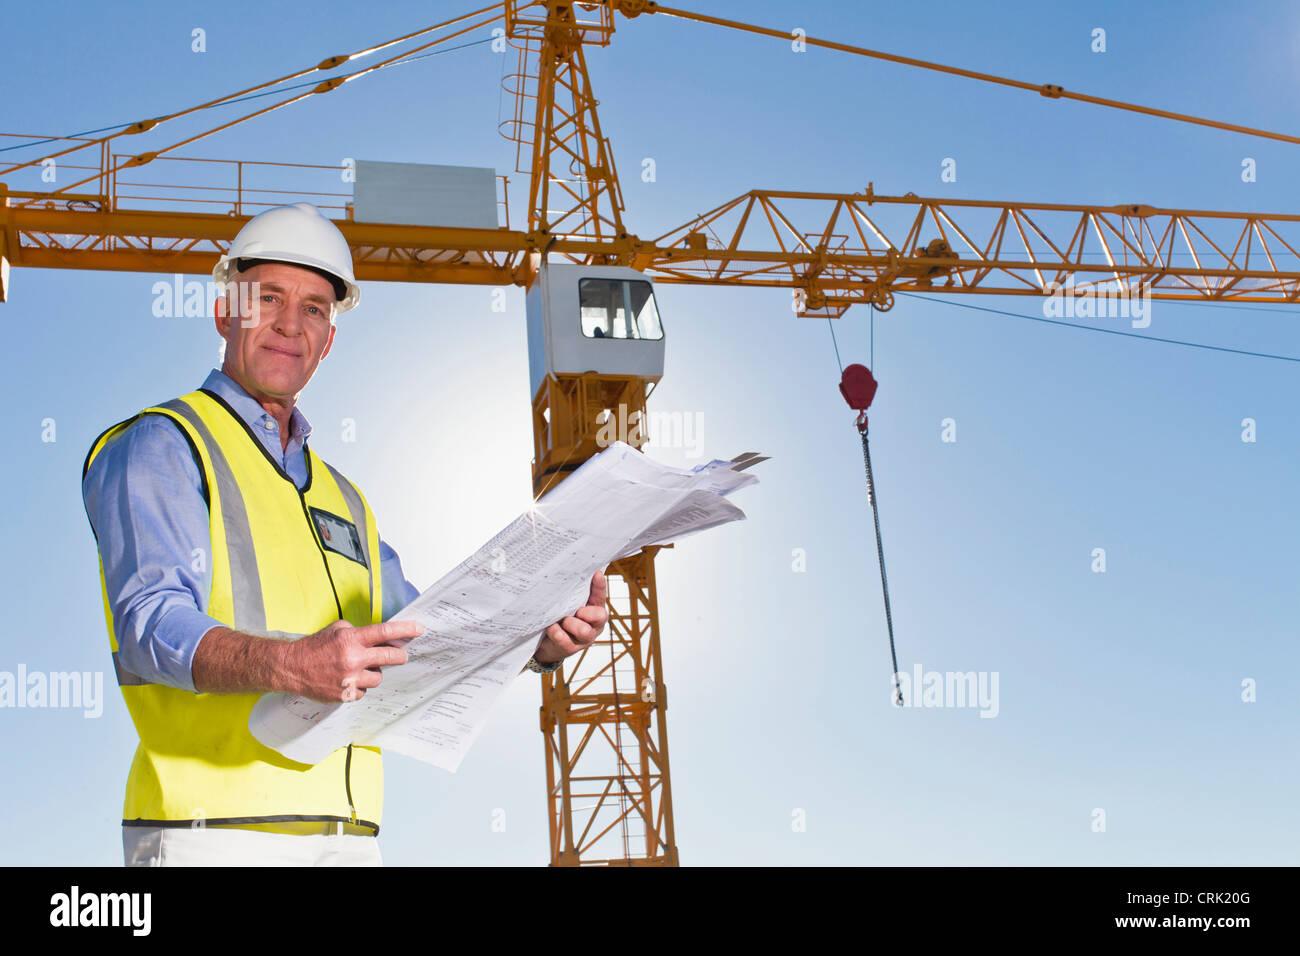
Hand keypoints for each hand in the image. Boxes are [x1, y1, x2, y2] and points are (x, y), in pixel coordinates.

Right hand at [279, 619, 419, 703]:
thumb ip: (359, 632)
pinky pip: (364, 690)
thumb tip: (382, 638)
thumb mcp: (337, 629)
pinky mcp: (345, 695)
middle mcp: (353, 659)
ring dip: (374, 672)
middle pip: (391, 657)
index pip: (385, 632)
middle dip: (400, 656)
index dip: (405, 630)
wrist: (291, 667)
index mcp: (351, 639)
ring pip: (378, 677)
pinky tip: (348, 679)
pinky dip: (360, 685)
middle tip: (401, 655)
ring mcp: (350, 679)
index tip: (419, 629)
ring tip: (360, 668)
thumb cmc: (315, 647)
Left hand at [533, 570, 607, 664]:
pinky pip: (564, 640)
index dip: (599, 586)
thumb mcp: (568, 604)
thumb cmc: (560, 619)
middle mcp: (593, 625)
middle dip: (587, 612)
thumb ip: (573, 593)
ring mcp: (583, 639)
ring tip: (562, 621)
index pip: (600, 596)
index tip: (596, 574)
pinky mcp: (570, 648)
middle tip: (577, 611)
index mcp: (594, 610)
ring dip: (570, 623)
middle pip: (600, 616)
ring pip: (584, 631)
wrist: (548, 643)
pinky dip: (556, 632)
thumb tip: (569, 571)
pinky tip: (551, 628)